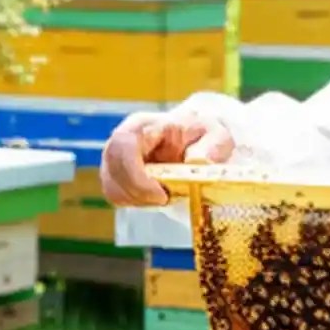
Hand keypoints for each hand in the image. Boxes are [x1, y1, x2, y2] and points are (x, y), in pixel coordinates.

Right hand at [99, 110, 234, 206]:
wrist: (193, 138)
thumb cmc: (202, 135)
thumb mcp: (217, 136)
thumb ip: (212, 147)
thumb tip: (198, 162)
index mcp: (144, 126)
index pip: (122, 146)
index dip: (135, 175)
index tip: (162, 194)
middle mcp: (123, 140)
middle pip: (112, 170)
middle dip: (138, 193)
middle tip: (166, 199)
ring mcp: (116, 159)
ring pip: (112, 187)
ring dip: (138, 200)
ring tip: (166, 196)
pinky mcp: (118, 176)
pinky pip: (117, 196)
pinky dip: (136, 203)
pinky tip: (157, 197)